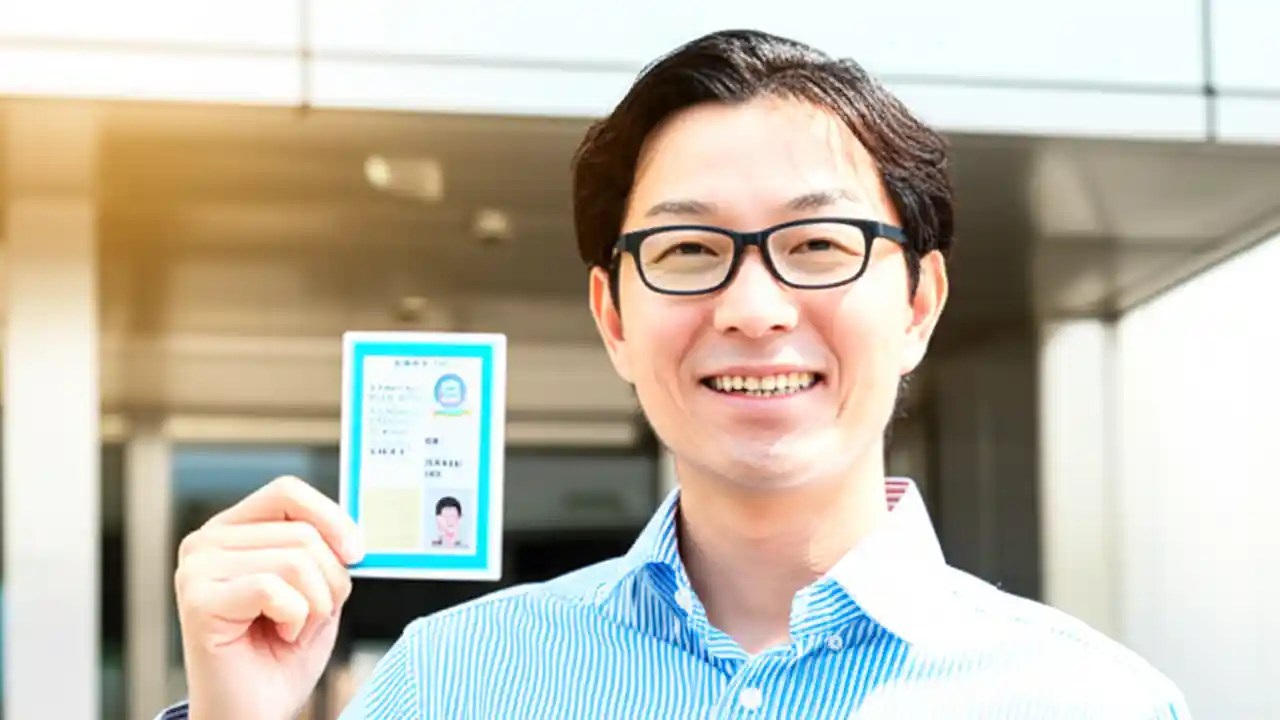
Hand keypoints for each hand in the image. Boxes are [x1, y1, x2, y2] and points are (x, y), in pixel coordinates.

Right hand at [174, 476, 364, 719]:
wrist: (256, 711)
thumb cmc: (282, 654)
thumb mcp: (317, 588)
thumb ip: (326, 550)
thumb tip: (354, 530)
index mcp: (232, 530)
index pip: (287, 492)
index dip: (331, 517)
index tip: (357, 553)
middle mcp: (205, 542)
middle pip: (301, 532)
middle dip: (329, 579)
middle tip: (313, 615)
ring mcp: (196, 570)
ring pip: (295, 560)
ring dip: (315, 603)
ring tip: (292, 628)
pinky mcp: (197, 600)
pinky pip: (274, 588)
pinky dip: (295, 617)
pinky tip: (278, 635)